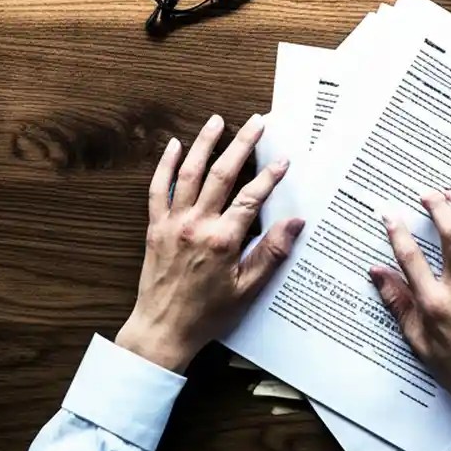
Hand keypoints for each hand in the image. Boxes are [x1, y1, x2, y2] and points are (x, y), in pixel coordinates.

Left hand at [116, 114, 303, 372]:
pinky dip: (166, 165)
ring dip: (204, 144)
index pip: (251, 197)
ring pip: (189, 173)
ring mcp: (172, 223)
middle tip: (257, 122)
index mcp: (222, 241)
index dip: (269, 176)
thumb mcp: (248, 289)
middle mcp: (196, 225)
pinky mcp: (155, 227)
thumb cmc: (207, 314)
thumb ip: (271, 253)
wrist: (162, 329)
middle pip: (221, 174)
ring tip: (217, 121)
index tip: (283, 160)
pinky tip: (174, 146)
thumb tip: (295, 223)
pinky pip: (158, 189)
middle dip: (241, 145)